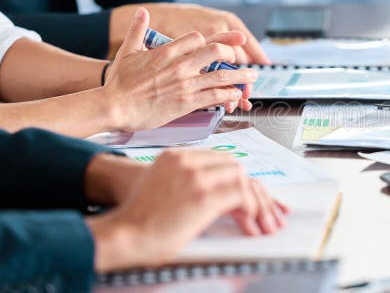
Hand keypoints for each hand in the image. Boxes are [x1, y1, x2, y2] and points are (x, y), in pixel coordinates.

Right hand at [86, 149, 288, 271]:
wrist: (122, 234)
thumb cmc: (138, 220)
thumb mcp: (161, 188)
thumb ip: (186, 183)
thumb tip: (217, 198)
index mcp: (177, 156)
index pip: (222, 161)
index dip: (241, 180)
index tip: (254, 198)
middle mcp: (187, 160)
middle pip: (236, 167)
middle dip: (255, 192)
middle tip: (267, 213)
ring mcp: (196, 176)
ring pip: (243, 179)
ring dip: (258, 204)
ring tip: (264, 224)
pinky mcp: (203, 194)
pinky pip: (241, 195)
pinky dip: (251, 210)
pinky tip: (251, 224)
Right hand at [103, 7, 258, 131]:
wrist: (114, 106)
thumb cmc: (119, 82)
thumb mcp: (128, 51)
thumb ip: (137, 30)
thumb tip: (142, 12)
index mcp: (168, 51)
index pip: (199, 38)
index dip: (212, 42)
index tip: (221, 47)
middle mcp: (180, 65)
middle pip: (216, 52)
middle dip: (232, 55)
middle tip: (240, 60)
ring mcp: (185, 84)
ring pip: (222, 76)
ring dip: (241, 76)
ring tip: (252, 77)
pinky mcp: (187, 102)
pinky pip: (215, 96)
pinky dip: (229, 95)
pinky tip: (236, 96)